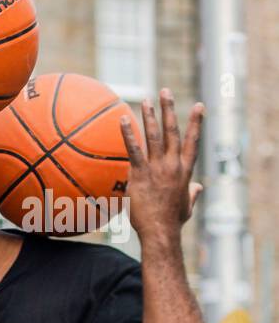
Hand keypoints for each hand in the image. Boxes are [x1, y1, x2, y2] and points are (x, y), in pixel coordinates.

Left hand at [120, 90, 203, 244]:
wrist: (160, 231)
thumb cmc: (172, 221)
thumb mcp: (187, 205)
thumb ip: (192, 193)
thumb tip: (198, 188)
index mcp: (185, 170)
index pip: (192, 141)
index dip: (196, 122)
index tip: (198, 105)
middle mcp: (173, 164)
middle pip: (172, 131)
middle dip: (169, 110)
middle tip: (164, 91)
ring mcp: (157, 168)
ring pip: (154, 135)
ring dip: (150, 116)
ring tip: (145, 99)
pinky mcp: (140, 174)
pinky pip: (133, 149)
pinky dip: (129, 133)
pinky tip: (123, 119)